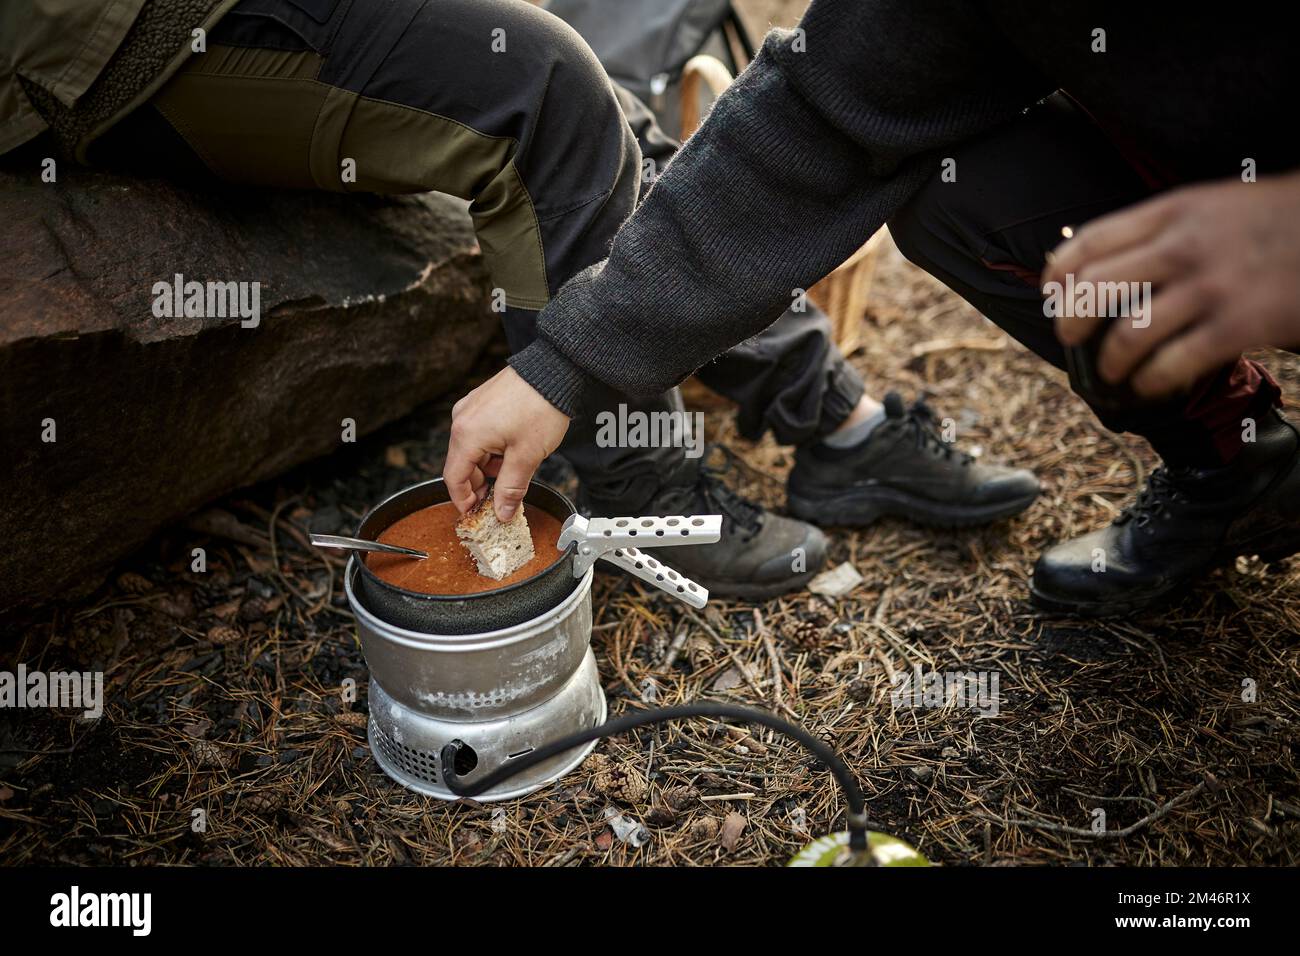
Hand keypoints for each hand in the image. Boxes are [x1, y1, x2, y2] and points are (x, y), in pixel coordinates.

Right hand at [443, 366, 569, 521]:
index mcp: (467, 435)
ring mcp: (471, 408)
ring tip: (514, 472)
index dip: (463, 501)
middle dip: (480, 485)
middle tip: (501, 498)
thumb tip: (502, 512)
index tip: (476, 514)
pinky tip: (513, 452)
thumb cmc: (541, 408)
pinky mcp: (482, 402)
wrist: (553, 370)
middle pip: (462, 464)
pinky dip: (492, 449)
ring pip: (472, 450)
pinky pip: (480, 433)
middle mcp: (462, 420)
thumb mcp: (527, 456)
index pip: (454, 478)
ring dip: (489, 467)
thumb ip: (511, 488)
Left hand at [1045, 170, 1299, 397]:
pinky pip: (1173, 362)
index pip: (1090, 242)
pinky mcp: (1241, 324)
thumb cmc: (1277, 219)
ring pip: (1128, 333)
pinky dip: (1150, 380)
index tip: (1050, 294)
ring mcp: (1213, 286)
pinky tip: (1148, 384)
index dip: (1057, 275)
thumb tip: (1103, 263)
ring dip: (1110, 362)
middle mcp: (1185, 246)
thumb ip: (1163, 228)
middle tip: (1070, 338)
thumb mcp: (1214, 204)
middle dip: (1070, 322)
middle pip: (1095, 290)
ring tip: (1112, 371)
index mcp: (1174, 210)